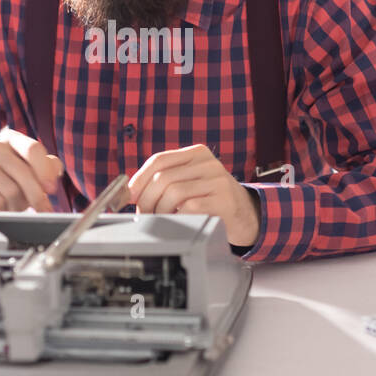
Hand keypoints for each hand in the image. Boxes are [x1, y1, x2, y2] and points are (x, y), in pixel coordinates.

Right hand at [0, 128, 64, 211]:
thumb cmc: (6, 183)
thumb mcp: (28, 172)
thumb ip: (46, 166)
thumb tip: (55, 169)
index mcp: (10, 138)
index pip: (33, 149)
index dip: (45, 171)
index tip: (51, 189)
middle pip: (24, 173)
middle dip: (36, 195)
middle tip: (43, 209)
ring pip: (11, 191)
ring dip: (16, 205)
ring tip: (11, 205)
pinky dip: (3, 211)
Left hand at [127, 144, 261, 246]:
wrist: (245, 215)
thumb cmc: (212, 199)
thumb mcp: (190, 182)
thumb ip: (165, 181)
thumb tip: (131, 193)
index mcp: (197, 153)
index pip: (159, 160)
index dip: (139, 179)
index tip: (130, 195)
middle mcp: (208, 163)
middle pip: (163, 177)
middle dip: (146, 199)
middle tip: (144, 213)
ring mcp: (218, 181)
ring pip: (174, 193)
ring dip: (160, 211)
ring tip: (162, 219)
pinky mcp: (224, 200)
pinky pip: (189, 208)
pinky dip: (177, 217)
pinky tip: (179, 221)